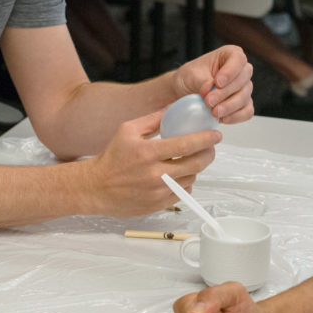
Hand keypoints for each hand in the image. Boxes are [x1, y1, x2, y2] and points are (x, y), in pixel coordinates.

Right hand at [83, 109, 218, 215]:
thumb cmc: (112, 158)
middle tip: (210, 148)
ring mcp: (158, 192)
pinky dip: (185, 183)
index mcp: (148, 153)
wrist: (96, 188)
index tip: (216, 135)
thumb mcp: (127, 130)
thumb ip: (153, 119)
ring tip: (189, 160)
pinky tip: (178, 175)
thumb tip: (174, 108)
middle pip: (195, 164)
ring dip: (195, 168)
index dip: (205, 139)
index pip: (186, 145)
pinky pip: (182, 193)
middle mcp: (155, 174)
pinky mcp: (158, 205)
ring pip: (191, 179)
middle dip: (208, 154)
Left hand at [171, 45, 252, 123]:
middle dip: (225, 93)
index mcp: (230, 55)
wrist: (185, 92)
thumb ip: (203, 81)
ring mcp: (244, 88)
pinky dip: (235, 116)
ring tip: (213, 112)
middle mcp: (240, 70)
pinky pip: (247, 112)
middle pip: (243, 81)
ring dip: (228, 107)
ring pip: (244, 98)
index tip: (217, 83)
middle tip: (208, 101)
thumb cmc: (190, 77)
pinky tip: (221, 118)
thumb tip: (211, 88)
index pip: (238, 59)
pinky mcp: (243, 104)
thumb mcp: (191, 75)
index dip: (230, 72)